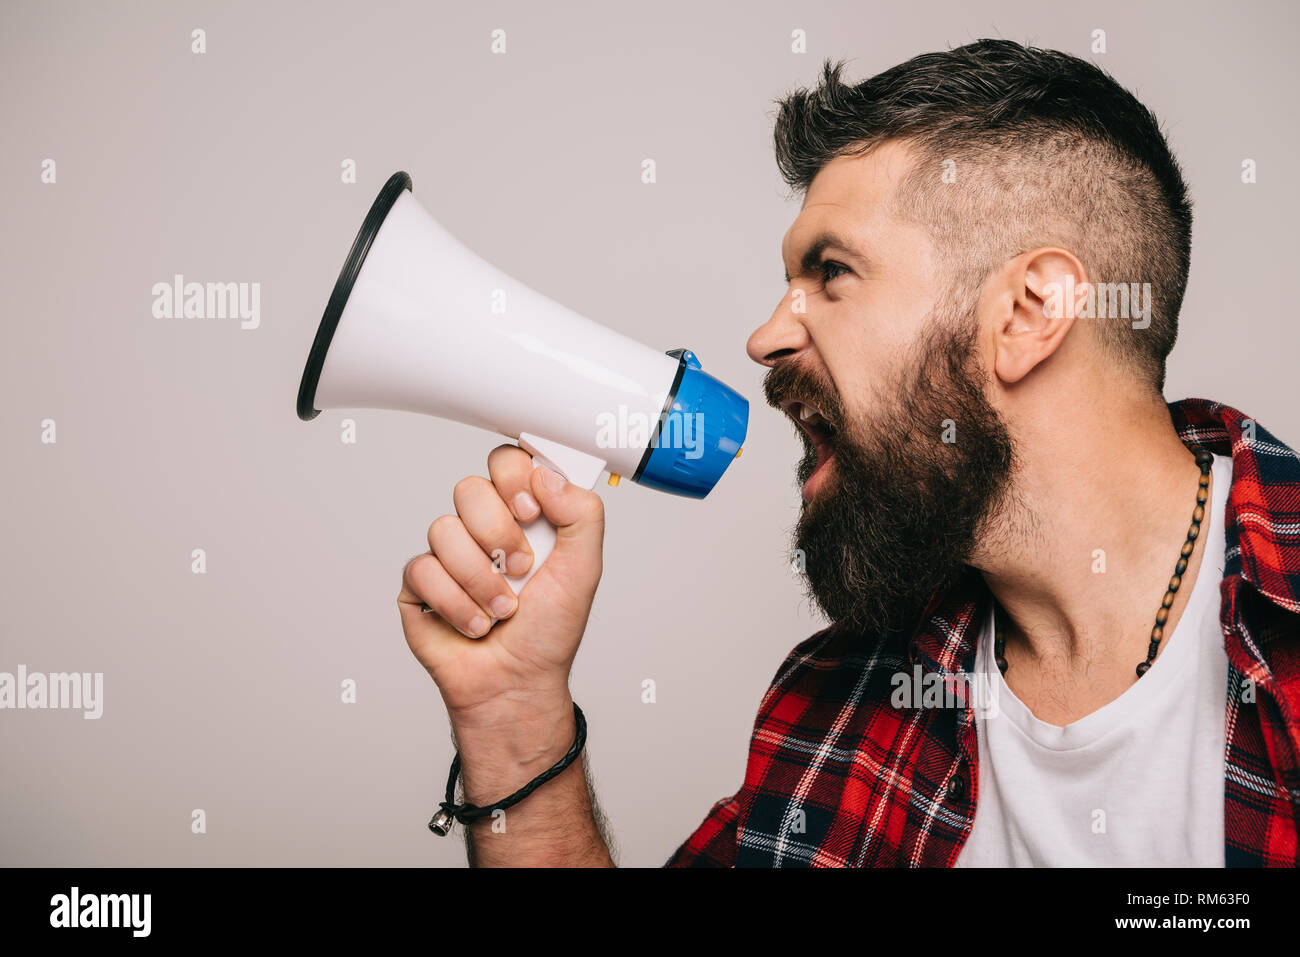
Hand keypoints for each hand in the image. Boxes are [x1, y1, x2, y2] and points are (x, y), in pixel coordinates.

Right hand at [397, 444, 604, 736]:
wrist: (517, 683)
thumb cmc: (549, 631)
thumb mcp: (585, 568)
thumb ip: (581, 512)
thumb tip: (546, 474)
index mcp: (521, 514)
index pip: (506, 462)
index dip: (513, 478)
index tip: (531, 511)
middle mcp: (481, 528)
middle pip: (469, 489)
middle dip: (498, 534)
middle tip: (521, 569)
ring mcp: (447, 554)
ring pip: (443, 530)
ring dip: (480, 580)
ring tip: (502, 609)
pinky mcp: (418, 584)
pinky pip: (422, 569)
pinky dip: (455, 603)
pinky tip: (474, 625)